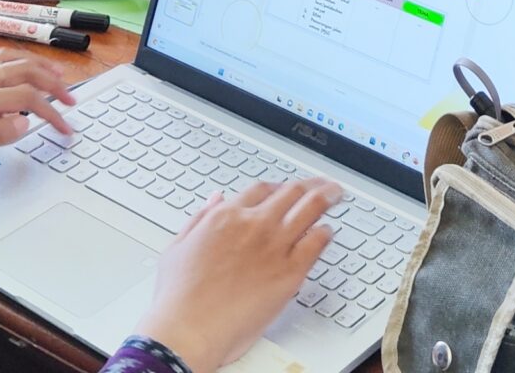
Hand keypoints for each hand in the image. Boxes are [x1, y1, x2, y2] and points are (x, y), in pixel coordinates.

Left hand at [0, 49, 77, 183]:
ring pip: (7, 59)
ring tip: (54, 76)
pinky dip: (12, 60)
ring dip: (35, 66)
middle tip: (71, 98)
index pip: (25, 98)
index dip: (51, 111)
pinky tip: (15, 68)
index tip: (65, 127)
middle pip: (22, 70)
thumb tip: (25, 123)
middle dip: (52, 82)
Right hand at [135, 180, 340, 372]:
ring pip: (311, 208)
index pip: (262, 188)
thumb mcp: (178, 246)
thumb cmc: (179, 296)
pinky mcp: (290, 272)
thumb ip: (200, 218)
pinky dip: (326, 233)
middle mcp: (254, 225)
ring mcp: (275, 246)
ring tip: (336, 194)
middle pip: (292, 192)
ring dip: (327, 197)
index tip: (286, 190)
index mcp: (226, 216)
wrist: (189, 329)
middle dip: (310, 185)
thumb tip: (215, 200)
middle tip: (321, 186)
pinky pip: (318, 242)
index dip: (278, 187)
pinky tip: (328, 232)